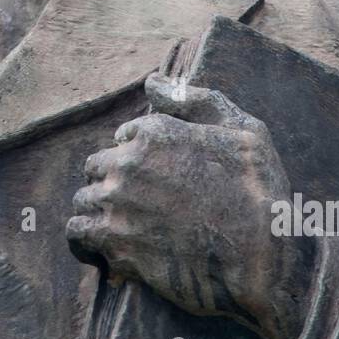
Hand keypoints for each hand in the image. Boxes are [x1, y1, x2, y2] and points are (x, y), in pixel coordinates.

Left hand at [67, 72, 316, 338]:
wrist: (261, 256)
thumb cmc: (258, 190)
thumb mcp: (242, 130)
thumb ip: (193, 101)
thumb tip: (152, 82)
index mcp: (155, 132)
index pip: (123, 137)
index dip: (138, 155)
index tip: (157, 176)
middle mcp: (129, 164)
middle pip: (97, 167)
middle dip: (113, 180)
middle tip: (138, 202)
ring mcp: (118, 204)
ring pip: (83, 200)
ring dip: (98, 210)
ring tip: (120, 226)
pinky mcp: (114, 243)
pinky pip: (78, 234)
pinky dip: (84, 239)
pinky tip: (98, 247)